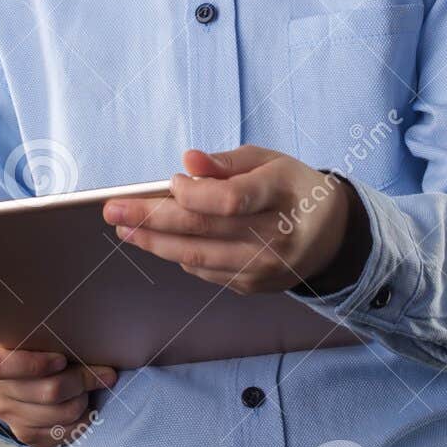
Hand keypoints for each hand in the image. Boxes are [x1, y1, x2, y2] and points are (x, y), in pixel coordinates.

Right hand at [0, 337, 117, 446]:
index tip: (62, 359)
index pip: (3, 365)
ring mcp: (8, 416)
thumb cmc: (32, 344)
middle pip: (47, 392)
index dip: (37, 364)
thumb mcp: (33, 330)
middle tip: (103, 373)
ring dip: (83, 401)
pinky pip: (61, 435)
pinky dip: (81, 421)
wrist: (17, 369)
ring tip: (91, 387)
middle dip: (81, 381)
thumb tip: (92, 347)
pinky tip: (85, 407)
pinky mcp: (25, 434)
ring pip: (59, 415)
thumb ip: (51, 333)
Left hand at [101, 145, 361, 295]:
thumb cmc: (292, 187)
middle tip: (114, 209)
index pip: (231, 200)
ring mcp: (264, 268)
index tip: (170, 182)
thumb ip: (226, 162)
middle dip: (151, 218)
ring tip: (124, 227)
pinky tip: (160, 241)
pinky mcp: (253, 286)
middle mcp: (274, 238)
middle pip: (203, 230)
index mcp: (282, 196)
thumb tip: (188, 160)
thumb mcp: (268, 160)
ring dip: (154, 242)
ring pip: (197, 257)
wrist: (332, 234)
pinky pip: (206, 271)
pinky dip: (179, 255)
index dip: (194, 193)